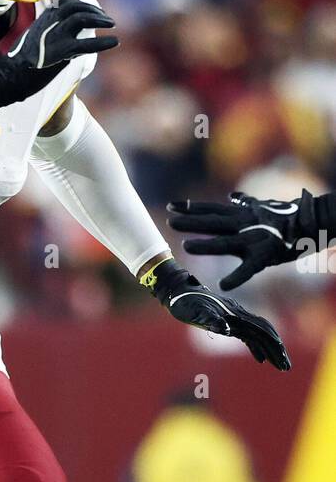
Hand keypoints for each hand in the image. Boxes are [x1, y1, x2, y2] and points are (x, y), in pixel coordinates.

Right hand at [0, 0, 117, 111]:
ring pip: (82, 17)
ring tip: (112, 25)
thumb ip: (46, 38)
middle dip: (94, 10)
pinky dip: (103, 43)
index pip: (65, 4)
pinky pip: (86, 44)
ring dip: (100, 19)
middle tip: (107, 19)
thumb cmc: (17, 65)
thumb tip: (62, 45)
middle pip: (76, 6)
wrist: (8, 77)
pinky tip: (114, 42)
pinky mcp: (61, 51)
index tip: (92, 10)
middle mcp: (49, 23)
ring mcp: (55, 36)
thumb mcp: (31, 43)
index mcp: (42, 20)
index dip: (81, 5)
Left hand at [147, 259, 290, 369]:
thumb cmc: (184, 301)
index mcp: (233, 314)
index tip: (281, 357)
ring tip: (279, 365)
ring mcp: (234, 318)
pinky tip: (260, 359)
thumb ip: (210, 319)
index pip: (259, 330)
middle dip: (276, 350)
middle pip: (264, 333)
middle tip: (286, 367)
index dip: (271, 344)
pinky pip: (247, 336)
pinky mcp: (228, 322)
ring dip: (269, 350)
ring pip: (258, 335)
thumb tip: (226, 329)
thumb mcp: (194, 312)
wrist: (178, 290)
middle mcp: (238, 316)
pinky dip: (256, 348)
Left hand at [167, 190, 320, 289]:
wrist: (310, 223)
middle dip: (191, 223)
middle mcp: (244, 225)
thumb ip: (245, 203)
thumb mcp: (262, 206)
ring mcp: (253, 241)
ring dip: (206, 245)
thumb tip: (233, 196)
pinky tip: (223, 285)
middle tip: (170, 222)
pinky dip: (236, 277)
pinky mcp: (264, 257)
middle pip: (212, 223)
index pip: (211, 209)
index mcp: (241, 215)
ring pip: (226, 243)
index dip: (191, 207)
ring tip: (186, 247)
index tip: (171, 206)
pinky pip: (248, 269)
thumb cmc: (286, 216)